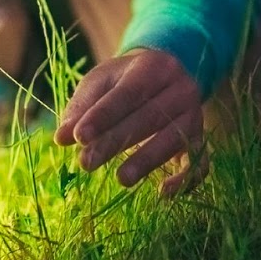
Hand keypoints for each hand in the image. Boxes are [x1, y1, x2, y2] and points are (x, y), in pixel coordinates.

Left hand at [54, 48, 206, 197]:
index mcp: (153, 66)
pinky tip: (164, 193)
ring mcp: (195, 114)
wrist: (163, 75)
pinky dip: (186, 179)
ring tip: (120, 178)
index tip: (78, 138)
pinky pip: (200, 162)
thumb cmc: (124, 80)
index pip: (127, 93)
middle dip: (116, 142)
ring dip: (146, 161)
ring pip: (173, 139)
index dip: (103, 116)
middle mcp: (181, 88)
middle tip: (86, 163)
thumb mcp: (100, 82)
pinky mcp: (200, 139)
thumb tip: (60, 138)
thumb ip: (81, 107)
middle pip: (149, 117)